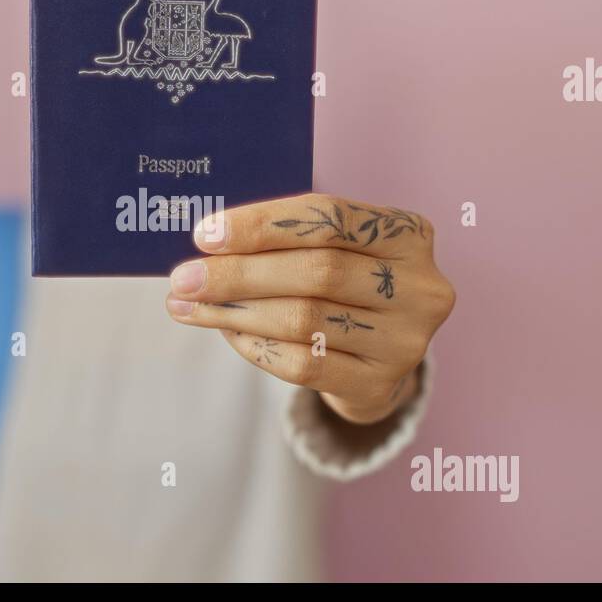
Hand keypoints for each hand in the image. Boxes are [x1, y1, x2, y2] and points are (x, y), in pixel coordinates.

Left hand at [165, 193, 454, 423]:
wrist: (381, 356)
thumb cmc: (347, 284)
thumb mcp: (337, 248)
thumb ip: (287, 237)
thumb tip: (208, 241)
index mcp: (409, 234)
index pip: (329, 217)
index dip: (262, 224)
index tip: (204, 235)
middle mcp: (419, 286)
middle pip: (316, 271)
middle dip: (239, 273)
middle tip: (183, 276)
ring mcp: (404, 341)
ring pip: (303, 319)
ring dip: (235, 312)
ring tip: (188, 305)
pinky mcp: (379, 384)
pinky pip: (302, 364)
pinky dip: (255, 345)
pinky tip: (226, 331)